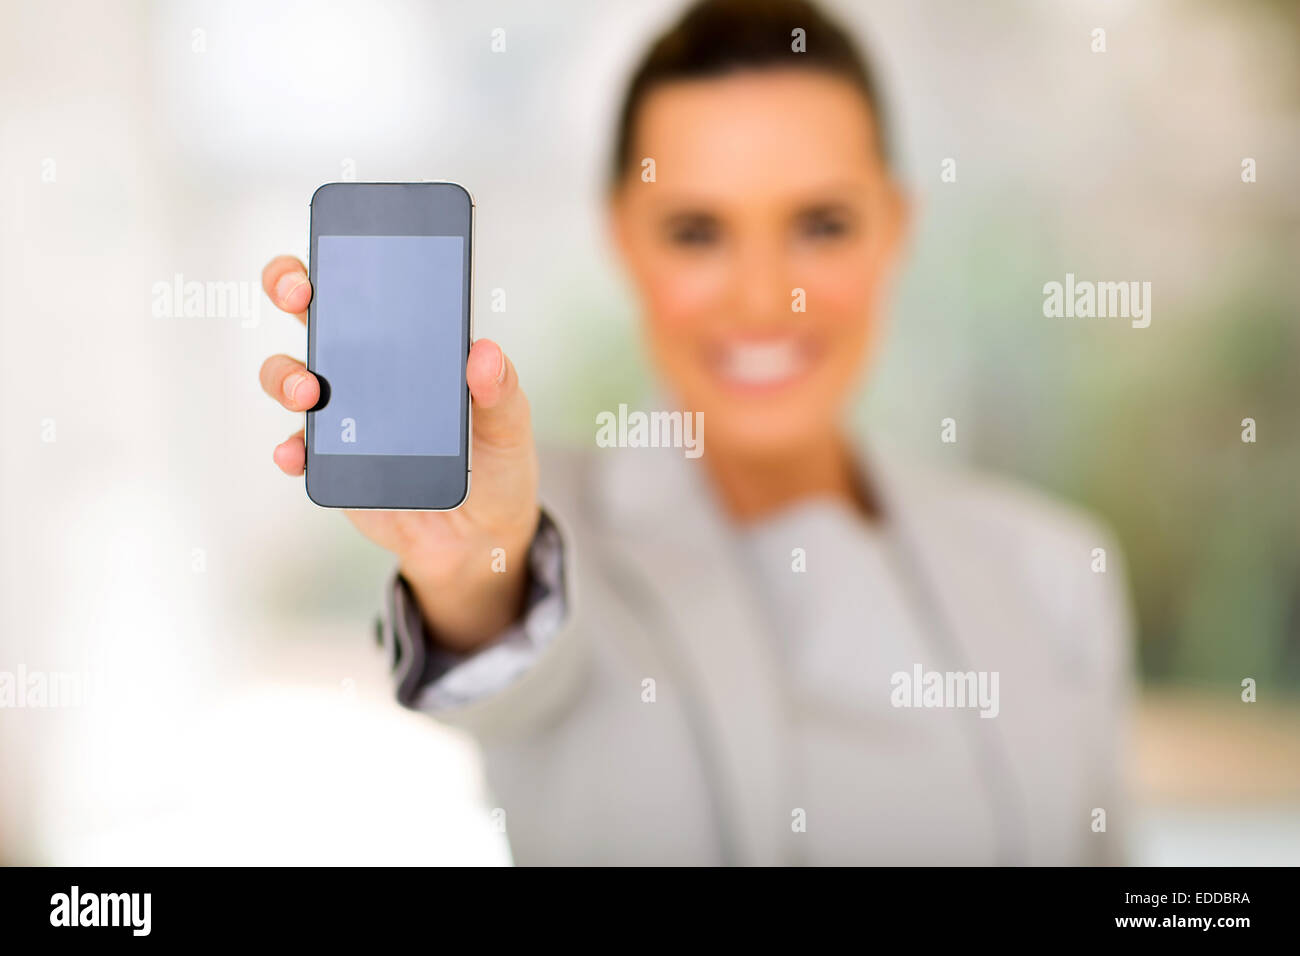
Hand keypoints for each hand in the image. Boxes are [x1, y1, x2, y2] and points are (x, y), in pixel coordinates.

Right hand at [258, 255, 540, 651]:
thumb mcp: (510, 426)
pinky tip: (296, 452)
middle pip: (314, 314)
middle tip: (302, 295)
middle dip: (293, 288)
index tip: (338, 245)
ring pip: (292, 378)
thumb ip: (501, 390)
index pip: (373, 287)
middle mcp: (367, 370)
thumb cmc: (495, 466)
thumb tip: (485, 353)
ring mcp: (344, 415)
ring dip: (289, 376)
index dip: (345, 257)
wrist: (479, 537)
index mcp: (412, 346)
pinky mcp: (334, 463)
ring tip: (313, 394)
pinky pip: (299, 450)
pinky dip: (291, 448)